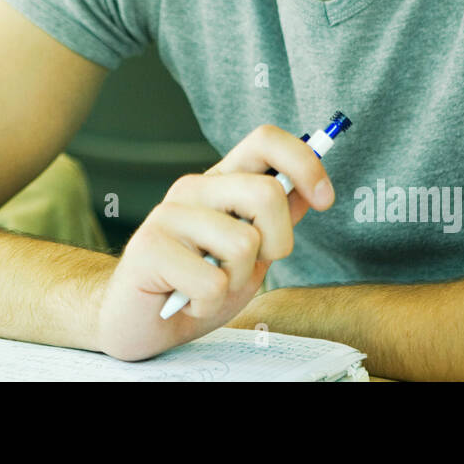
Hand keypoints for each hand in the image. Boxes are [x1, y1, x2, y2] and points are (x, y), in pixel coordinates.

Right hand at [95, 124, 334, 360]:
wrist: (138, 322)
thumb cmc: (194, 286)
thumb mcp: (248, 255)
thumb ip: (274, 221)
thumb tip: (309, 189)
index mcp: (219, 183)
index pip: (265, 141)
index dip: (304, 162)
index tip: (325, 198)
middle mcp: (193, 189)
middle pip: (267, 194)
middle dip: (278, 243)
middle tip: (248, 267)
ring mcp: (168, 215)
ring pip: (245, 244)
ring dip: (237, 282)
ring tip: (209, 288)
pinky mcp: (150, 248)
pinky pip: (214, 283)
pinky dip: (207, 305)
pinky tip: (186, 300)